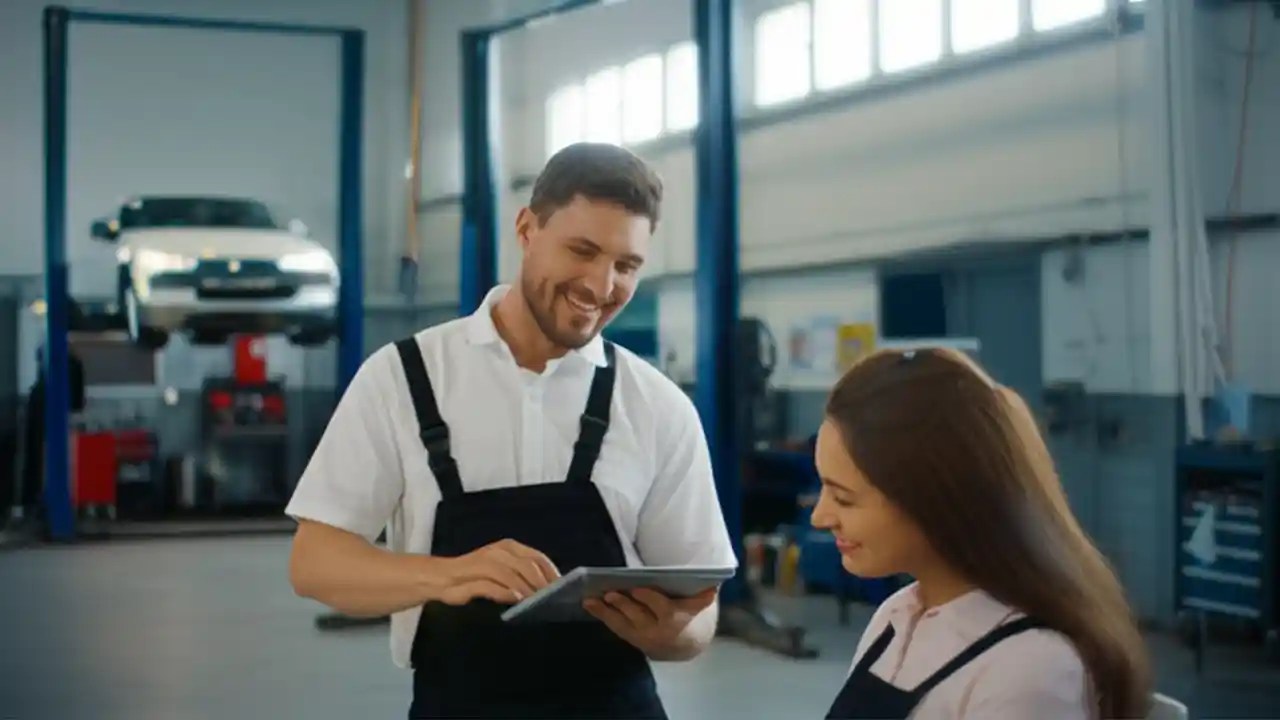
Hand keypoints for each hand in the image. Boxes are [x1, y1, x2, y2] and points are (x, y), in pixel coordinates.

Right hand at [430, 539, 559, 605]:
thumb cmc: (476, 576)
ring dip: (526, 589)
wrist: (440, 577)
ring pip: (511, 574)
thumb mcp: (502, 571)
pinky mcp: (470, 576)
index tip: (561, 589)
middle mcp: (498, 551)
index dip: (551, 573)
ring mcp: (483, 562)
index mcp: (509, 547)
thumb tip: (547, 589)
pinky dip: (505, 592)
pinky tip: (515, 599)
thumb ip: (521, 576)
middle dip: (541, 583)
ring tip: (536, 603)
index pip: (537, 558)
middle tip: (551, 599)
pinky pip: (490, 585)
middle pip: (527, 566)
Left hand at [584, 587, 716, 657]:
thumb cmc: (693, 614)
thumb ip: (703, 593)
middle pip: (639, 617)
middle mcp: (658, 632)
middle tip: (610, 593)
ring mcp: (643, 638)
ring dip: (605, 612)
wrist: (689, 645)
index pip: (662, 609)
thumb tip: (713, 579)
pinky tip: (590, 605)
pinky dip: (602, 617)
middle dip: (624, 606)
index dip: (649, 599)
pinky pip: (616, 629)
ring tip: (590, 600)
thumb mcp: (702, 604)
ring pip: (622, 625)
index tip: (638, 588)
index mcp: (676, 619)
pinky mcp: (632, 640)